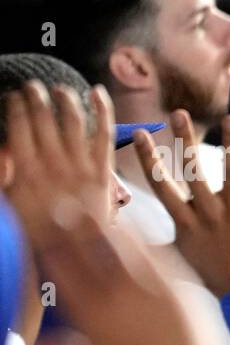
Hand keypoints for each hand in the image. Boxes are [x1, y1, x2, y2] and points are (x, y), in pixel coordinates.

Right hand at [2, 81, 116, 237]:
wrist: (77, 259)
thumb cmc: (41, 235)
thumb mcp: (13, 206)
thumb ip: (7, 177)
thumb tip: (7, 150)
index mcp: (25, 173)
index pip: (18, 129)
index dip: (16, 109)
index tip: (14, 96)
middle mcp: (51, 167)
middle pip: (42, 120)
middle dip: (36, 98)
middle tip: (32, 86)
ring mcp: (79, 168)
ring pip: (72, 122)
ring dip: (63, 100)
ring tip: (57, 89)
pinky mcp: (103, 173)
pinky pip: (104, 135)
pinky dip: (103, 110)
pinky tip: (98, 93)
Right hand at [18, 187, 212, 344]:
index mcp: (91, 316)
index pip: (62, 270)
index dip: (47, 245)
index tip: (39, 229)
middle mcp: (118, 296)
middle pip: (87, 248)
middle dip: (70, 223)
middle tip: (58, 203)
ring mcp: (151, 287)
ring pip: (120, 244)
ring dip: (101, 222)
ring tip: (88, 205)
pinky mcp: (179, 286)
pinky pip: (154, 251)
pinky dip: (137, 235)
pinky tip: (131, 224)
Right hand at [133, 110, 229, 297]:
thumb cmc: (210, 274)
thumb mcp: (177, 258)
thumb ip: (153, 242)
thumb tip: (123, 236)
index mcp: (184, 222)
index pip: (161, 185)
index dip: (148, 159)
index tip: (139, 133)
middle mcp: (207, 214)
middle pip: (193, 172)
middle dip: (185, 141)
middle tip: (178, 113)